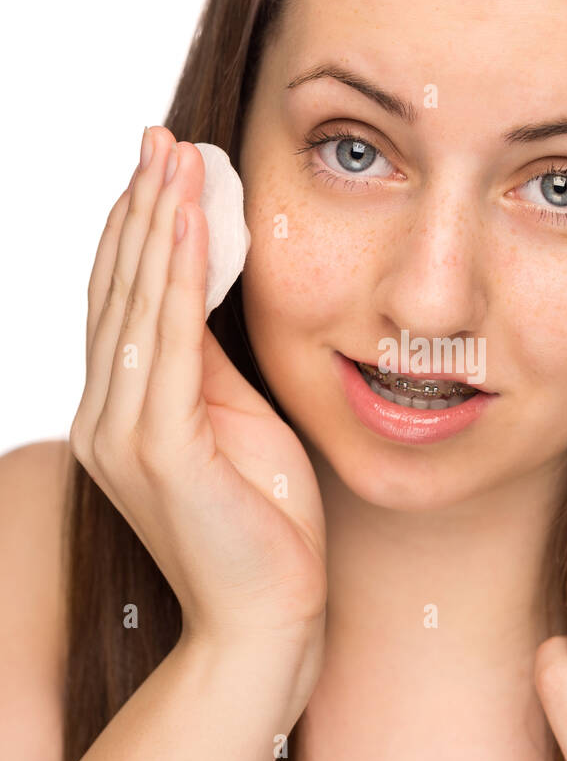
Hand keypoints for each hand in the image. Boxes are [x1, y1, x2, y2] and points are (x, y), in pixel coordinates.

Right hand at [70, 127, 326, 689]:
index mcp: (120, 414)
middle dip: (140, 207)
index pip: (121, 303)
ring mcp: (122, 435)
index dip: (137, 230)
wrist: (269, 622)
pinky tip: (188, 219)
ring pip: (134, 303)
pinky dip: (174, 273)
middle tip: (160, 138)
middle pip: (116, 290)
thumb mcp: (236, 424)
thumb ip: (208, 362)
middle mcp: (104, 419)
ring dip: (156, 221)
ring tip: (174, 155)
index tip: (161, 166)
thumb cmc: (266, 526)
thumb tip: (205, 288)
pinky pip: (165, 340)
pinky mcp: (157, 450)